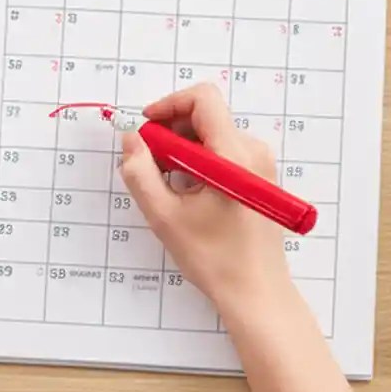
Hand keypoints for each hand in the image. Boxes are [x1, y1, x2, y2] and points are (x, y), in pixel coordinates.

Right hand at [118, 84, 289, 309]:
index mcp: (233, 155)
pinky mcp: (258, 178)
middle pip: (205, 116)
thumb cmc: (214, 259)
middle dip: (171, 132)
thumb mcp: (165, 216)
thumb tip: (131, 139)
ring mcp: (259, 164)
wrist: (256, 293)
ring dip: (183, 150)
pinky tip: (187, 194)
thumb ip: (140, 172)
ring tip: (167, 186)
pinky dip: (198, 163)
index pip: (202, 99)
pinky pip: (222, 153)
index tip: (146, 129)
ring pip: (211, 136)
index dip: (168, 105)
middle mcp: (252, 151)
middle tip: (149, 164)